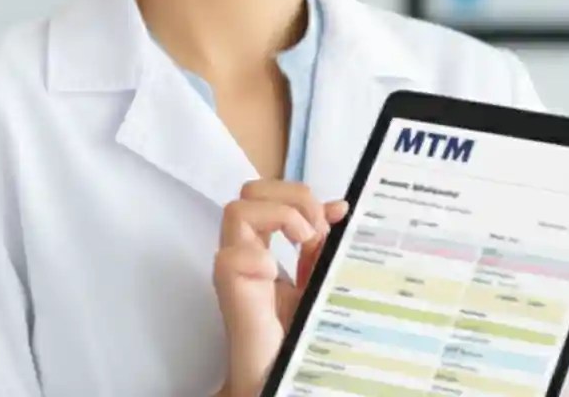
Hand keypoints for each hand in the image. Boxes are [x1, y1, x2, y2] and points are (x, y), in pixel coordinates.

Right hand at [212, 181, 348, 396]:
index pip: (273, 195)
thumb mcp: (320, 282)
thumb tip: (338, 209)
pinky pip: (230, 257)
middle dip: (290, 197)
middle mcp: (246, 252)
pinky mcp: (230, 290)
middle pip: (252, 191)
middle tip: (314, 230)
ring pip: (237, 209)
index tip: (337, 214)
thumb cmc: (298, 336)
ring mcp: (235, 269)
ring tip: (302, 244)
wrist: (278, 377)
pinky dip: (258, 259)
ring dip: (278, 216)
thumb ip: (324, 248)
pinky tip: (277, 278)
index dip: (304, 196)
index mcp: (265, 247)